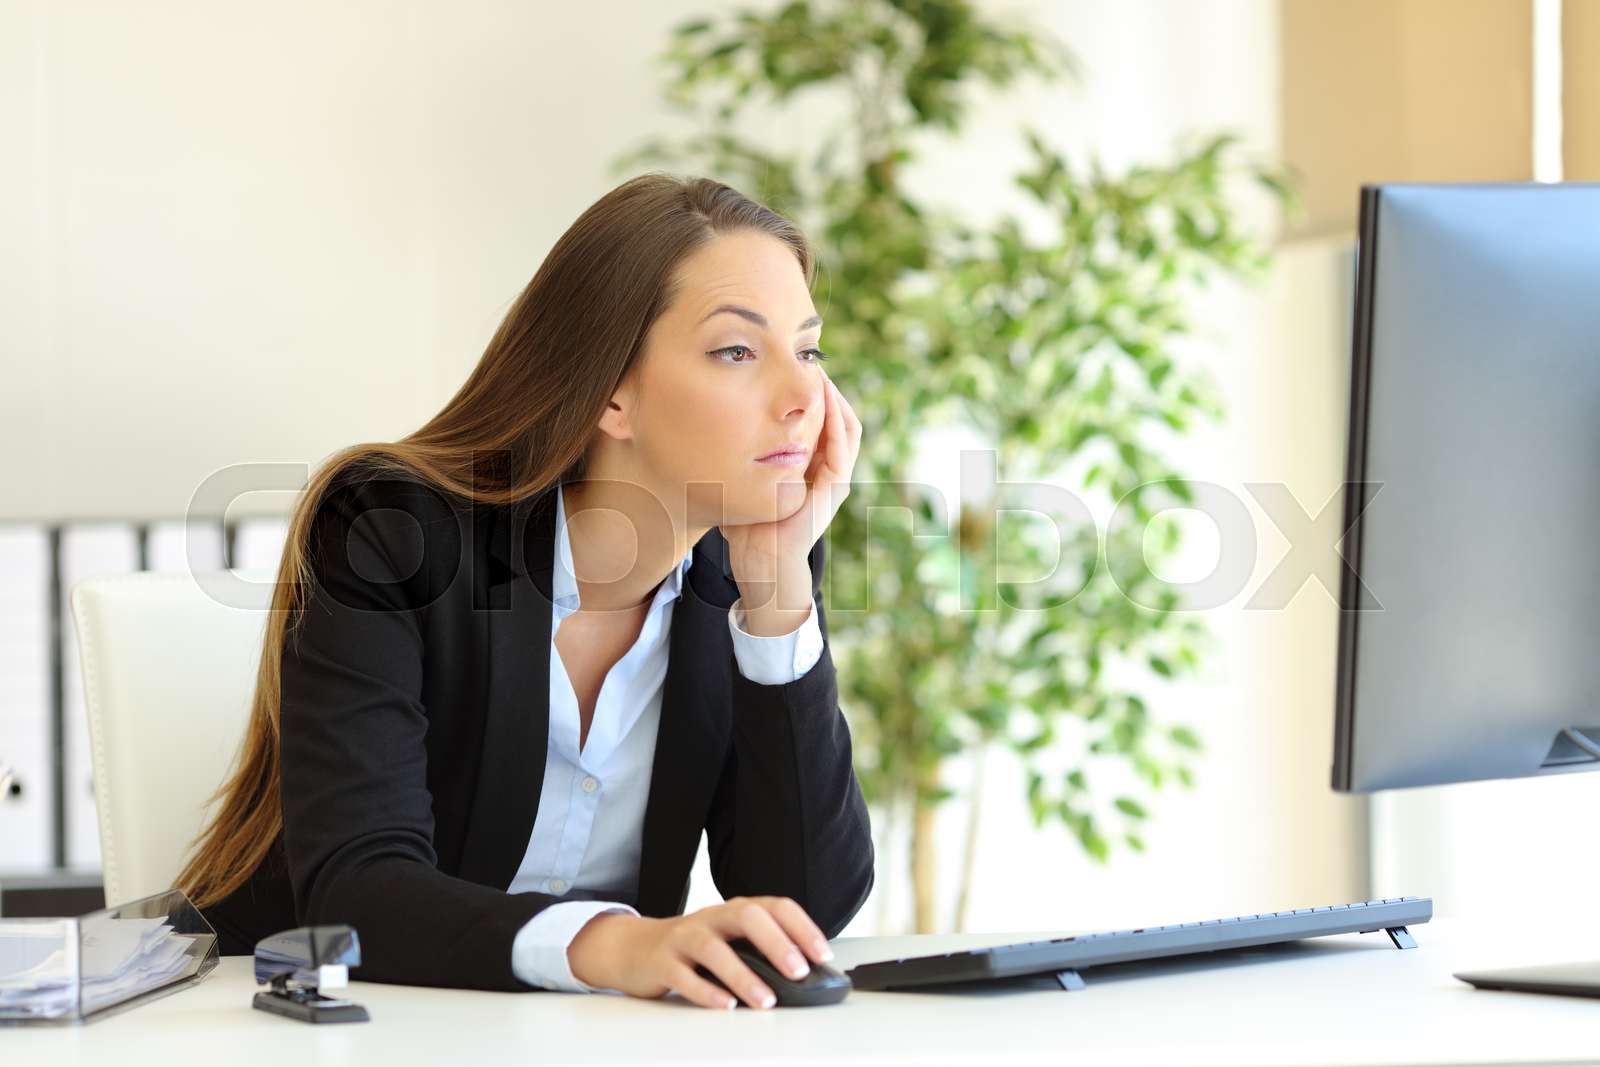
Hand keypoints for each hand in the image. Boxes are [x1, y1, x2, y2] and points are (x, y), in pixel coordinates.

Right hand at [567, 896, 834, 1009]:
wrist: (636, 948)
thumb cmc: (695, 947)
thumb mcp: (730, 940)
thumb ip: (762, 950)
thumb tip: (806, 976)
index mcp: (736, 910)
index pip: (776, 907)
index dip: (802, 927)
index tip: (822, 955)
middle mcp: (712, 918)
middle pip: (747, 917)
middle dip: (777, 943)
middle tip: (798, 972)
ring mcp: (685, 937)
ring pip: (714, 948)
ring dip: (743, 975)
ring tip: (765, 1000)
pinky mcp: (662, 961)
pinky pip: (683, 976)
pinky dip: (706, 992)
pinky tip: (724, 1005)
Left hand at [721, 369, 861, 612]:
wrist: (760, 564)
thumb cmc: (747, 524)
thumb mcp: (742, 477)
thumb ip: (736, 453)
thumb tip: (705, 422)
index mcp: (811, 468)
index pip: (823, 422)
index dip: (815, 394)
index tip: (794, 368)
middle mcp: (829, 472)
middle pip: (840, 419)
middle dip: (828, 389)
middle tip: (811, 362)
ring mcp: (835, 482)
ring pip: (848, 428)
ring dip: (836, 398)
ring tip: (820, 372)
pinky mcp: (833, 490)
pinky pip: (842, 447)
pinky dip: (836, 420)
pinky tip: (825, 398)